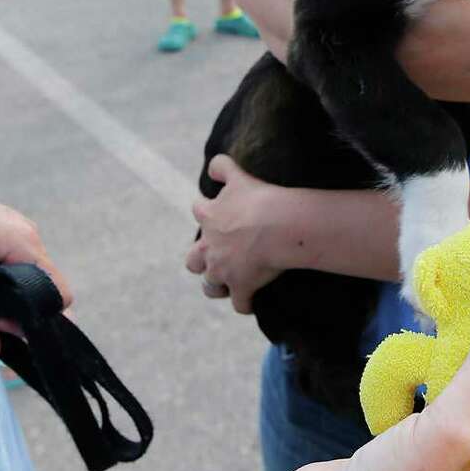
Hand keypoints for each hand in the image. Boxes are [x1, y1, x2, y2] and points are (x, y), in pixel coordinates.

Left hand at [186, 154, 290, 313]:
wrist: (277, 226)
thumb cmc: (259, 199)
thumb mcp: (239, 176)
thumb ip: (222, 167)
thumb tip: (212, 166)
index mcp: (210, 217)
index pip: (199, 211)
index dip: (206, 212)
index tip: (216, 212)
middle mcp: (210, 247)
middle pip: (192, 259)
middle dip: (200, 258)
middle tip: (215, 256)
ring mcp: (223, 270)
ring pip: (210, 286)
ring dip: (216, 285)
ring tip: (227, 284)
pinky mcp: (241, 287)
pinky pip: (240, 303)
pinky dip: (245, 304)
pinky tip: (252, 302)